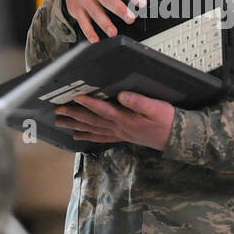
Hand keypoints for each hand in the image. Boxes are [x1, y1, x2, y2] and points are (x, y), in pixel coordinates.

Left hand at [54, 91, 174, 149]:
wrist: (175, 137)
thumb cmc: (166, 120)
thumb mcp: (157, 108)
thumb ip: (139, 101)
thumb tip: (121, 95)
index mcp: (126, 119)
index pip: (103, 110)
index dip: (89, 103)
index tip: (76, 96)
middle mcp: (118, 128)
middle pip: (92, 121)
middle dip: (74, 115)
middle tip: (58, 110)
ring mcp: (118, 134)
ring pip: (92, 129)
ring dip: (75, 125)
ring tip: (60, 122)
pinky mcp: (121, 137)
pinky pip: (100, 138)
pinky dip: (87, 136)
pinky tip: (77, 135)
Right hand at [63, 0, 148, 41]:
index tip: (141, 1)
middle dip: (118, 9)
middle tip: (131, 18)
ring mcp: (84, 0)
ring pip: (95, 12)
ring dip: (104, 23)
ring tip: (114, 32)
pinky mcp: (77, 11)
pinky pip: (83, 23)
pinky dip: (89, 33)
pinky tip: (97, 40)